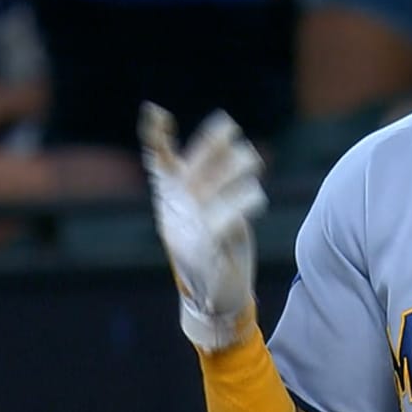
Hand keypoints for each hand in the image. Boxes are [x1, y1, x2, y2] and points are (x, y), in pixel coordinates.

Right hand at [139, 102, 268, 352]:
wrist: (215, 299)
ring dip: (233, 172)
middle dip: (211, 148)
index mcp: (171, 201)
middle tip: (233, 130)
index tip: (155, 112)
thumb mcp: (209, 210)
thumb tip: (229, 145)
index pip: (159, 164)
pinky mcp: (208, 252)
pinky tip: (257, 195)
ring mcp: (188, 234)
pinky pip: (224, 222)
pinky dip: (240, 205)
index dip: (154, 138)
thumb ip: (211, 181)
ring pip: (209, 193)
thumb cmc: (215, 245)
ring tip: (253, 159)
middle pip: (190, 171)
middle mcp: (174, 215)